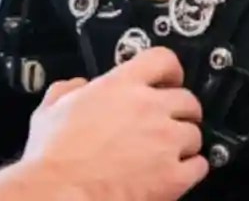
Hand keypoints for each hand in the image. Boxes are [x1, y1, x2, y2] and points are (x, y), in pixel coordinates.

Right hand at [20, 48, 208, 200]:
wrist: (58, 193)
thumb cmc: (52, 157)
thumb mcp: (49, 110)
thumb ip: (68, 90)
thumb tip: (78, 86)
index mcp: (120, 86)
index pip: (162, 60)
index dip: (170, 70)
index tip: (170, 80)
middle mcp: (149, 108)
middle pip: (187, 99)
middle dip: (180, 111)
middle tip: (170, 121)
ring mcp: (165, 142)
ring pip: (195, 134)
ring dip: (184, 142)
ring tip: (168, 152)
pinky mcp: (172, 176)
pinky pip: (199, 166)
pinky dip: (191, 169)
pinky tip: (177, 172)